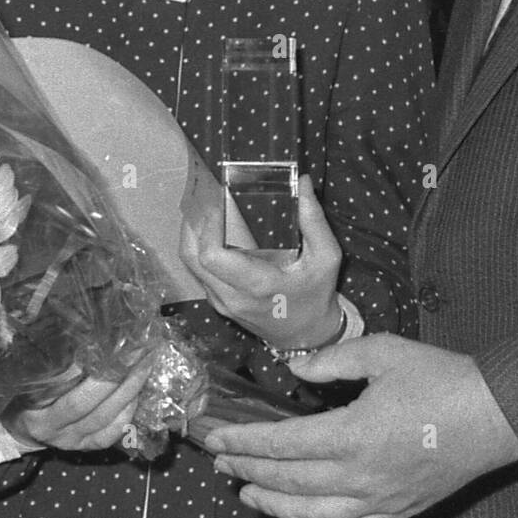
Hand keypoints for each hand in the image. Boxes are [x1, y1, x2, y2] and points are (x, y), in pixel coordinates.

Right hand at [3, 356, 153, 453]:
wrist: (23, 429)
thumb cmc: (27, 395)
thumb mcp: (32, 381)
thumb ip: (56, 368)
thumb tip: (90, 337)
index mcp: (38, 415)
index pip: (65, 394)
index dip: (87, 372)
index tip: (106, 346)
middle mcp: (56, 431)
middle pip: (89, 404)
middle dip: (117, 375)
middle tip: (137, 348)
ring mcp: (74, 442)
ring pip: (107, 417)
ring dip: (131, 388)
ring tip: (145, 362)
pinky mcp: (89, 447)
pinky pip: (115, 430)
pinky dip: (130, 409)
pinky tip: (139, 389)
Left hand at [179, 174, 342, 347]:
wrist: (306, 335)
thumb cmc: (316, 295)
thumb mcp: (326, 257)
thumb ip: (313, 220)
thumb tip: (301, 182)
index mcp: (255, 285)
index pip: (212, 255)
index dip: (209, 225)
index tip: (221, 200)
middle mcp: (231, 296)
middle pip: (192, 256)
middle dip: (195, 222)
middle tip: (209, 195)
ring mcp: (221, 301)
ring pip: (191, 263)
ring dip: (194, 232)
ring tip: (207, 205)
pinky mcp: (218, 302)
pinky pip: (199, 270)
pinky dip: (200, 246)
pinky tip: (214, 228)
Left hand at [205, 334, 517, 517]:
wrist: (495, 413)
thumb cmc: (442, 378)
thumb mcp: (384, 352)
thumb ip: (333, 359)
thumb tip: (295, 369)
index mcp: (352, 434)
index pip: (282, 444)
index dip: (245, 441)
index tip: (217, 435)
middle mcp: (360, 475)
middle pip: (289, 479)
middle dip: (248, 469)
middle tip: (221, 460)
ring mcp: (379, 500)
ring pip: (311, 514)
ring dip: (273, 504)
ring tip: (247, 493)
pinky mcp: (398, 510)